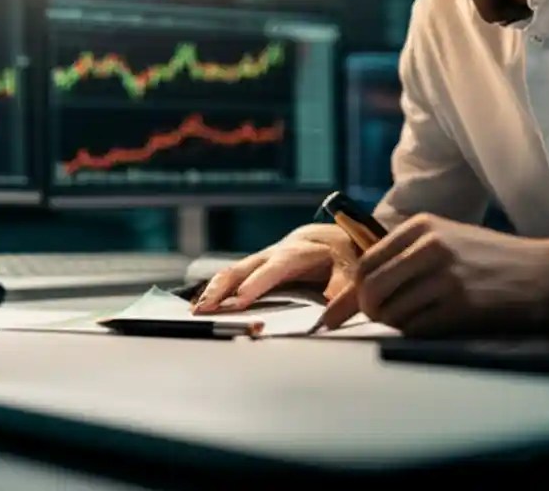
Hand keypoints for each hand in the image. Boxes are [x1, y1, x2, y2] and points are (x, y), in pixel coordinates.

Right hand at [191, 223, 359, 313]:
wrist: (337, 238)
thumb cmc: (344, 254)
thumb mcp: (352, 270)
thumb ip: (343, 290)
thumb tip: (330, 311)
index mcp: (297, 252)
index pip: (273, 268)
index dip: (255, 285)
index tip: (238, 302)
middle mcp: (274, 253)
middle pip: (241, 268)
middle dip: (221, 289)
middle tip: (204, 309)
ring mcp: (263, 259)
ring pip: (232, 272)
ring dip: (213, 291)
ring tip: (197, 310)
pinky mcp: (258, 268)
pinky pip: (234, 278)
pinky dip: (218, 291)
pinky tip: (204, 305)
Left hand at [319, 213, 548, 335]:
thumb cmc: (494, 262)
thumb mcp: (447, 241)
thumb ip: (403, 259)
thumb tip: (351, 296)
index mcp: (420, 226)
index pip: (365, 264)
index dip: (350, 296)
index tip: (335, 318)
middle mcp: (429, 246)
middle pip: (370, 290)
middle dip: (369, 312)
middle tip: (384, 320)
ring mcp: (445, 275)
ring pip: (390, 313)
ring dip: (397, 325)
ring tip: (423, 318)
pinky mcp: (461, 305)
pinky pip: (416, 330)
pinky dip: (418, 334)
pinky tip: (438, 325)